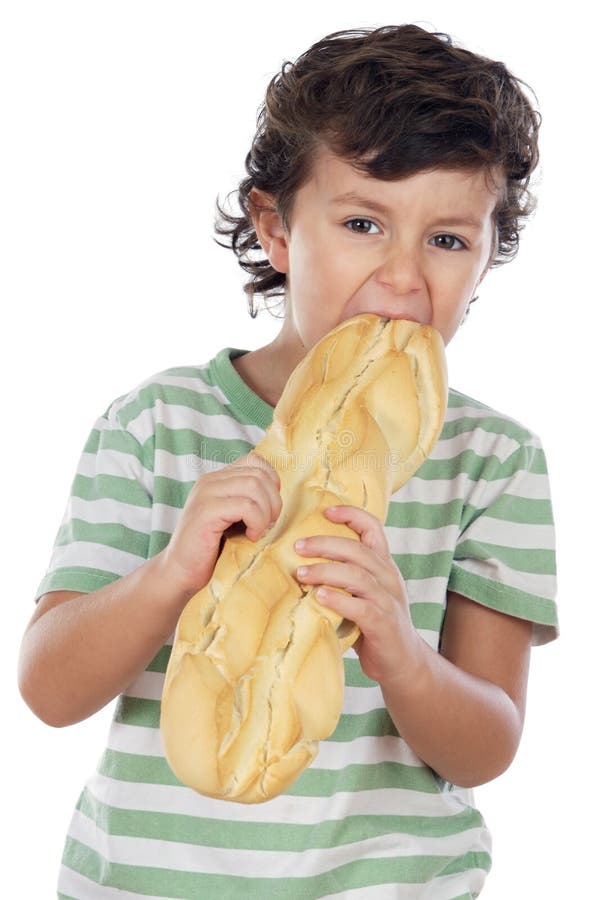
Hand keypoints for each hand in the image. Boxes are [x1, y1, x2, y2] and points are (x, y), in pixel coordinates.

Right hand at [161, 452, 282, 595]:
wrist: (182, 572)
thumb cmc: (213, 550)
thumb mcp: (234, 518)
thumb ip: (249, 500)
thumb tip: (279, 494)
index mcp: (218, 479)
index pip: (255, 461)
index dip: (272, 482)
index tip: (269, 509)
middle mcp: (210, 481)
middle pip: (259, 475)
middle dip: (273, 502)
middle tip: (267, 525)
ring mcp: (206, 494)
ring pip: (254, 486)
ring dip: (266, 512)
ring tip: (259, 531)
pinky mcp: (206, 511)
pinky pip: (246, 506)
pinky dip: (256, 522)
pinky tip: (250, 536)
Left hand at [294, 505, 419, 684]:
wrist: (404, 662)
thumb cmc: (374, 624)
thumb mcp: (365, 593)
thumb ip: (346, 577)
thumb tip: (302, 561)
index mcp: (384, 565)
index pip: (373, 528)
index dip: (351, 515)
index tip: (326, 512)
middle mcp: (388, 577)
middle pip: (357, 550)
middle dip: (325, 544)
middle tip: (297, 546)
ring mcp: (387, 600)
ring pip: (356, 575)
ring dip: (325, 571)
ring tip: (300, 574)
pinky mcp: (382, 623)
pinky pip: (360, 607)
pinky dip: (338, 600)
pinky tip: (319, 597)